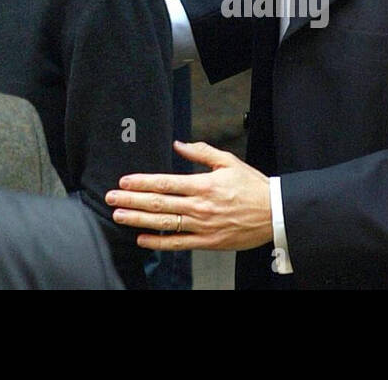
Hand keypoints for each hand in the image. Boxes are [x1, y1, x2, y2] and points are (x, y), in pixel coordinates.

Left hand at [106, 141, 272, 251]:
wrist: (276, 213)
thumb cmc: (252, 186)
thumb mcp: (228, 161)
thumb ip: (201, 152)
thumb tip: (178, 144)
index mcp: (203, 184)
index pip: (165, 183)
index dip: (142, 182)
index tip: (124, 181)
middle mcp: (199, 206)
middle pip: (158, 203)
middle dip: (131, 200)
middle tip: (111, 198)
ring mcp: (202, 226)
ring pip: (164, 223)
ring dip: (138, 219)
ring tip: (119, 215)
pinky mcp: (208, 242)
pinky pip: (179, 243)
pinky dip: (159, 242)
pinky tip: (142, 239)